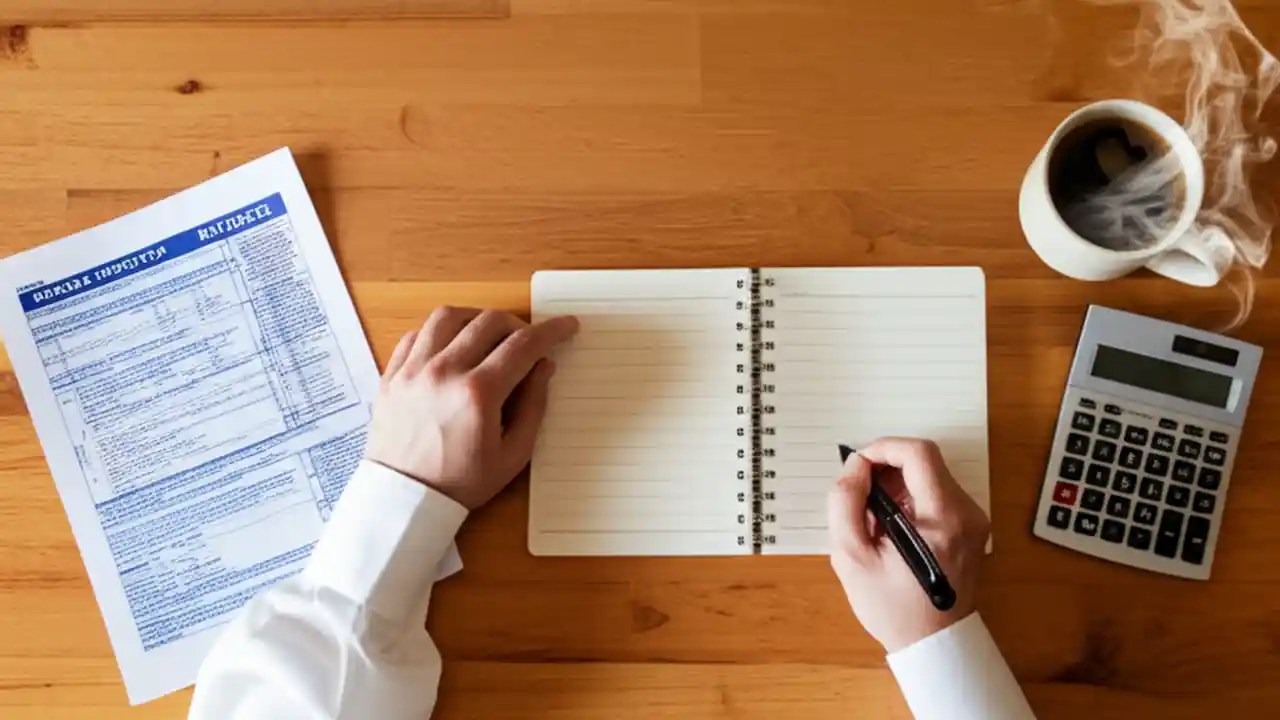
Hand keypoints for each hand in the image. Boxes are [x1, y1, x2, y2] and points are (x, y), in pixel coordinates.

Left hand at [365, 307, 578, 509]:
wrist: (405, 499)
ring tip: (488, 335)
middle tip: (527, 341)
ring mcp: (413, 370)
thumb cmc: (461, 483)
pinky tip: (452, 346)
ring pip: (448, 316)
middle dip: (517, 324)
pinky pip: (416, 334)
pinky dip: (439, 332)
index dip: (551, 331)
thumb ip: (534, 406)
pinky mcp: (392, 375)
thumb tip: (543, 367)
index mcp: (478, 393)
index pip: (524, 345)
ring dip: (476, 318)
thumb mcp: (513, 454)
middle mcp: (444, 372)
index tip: (565, 326)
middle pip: (488, 321)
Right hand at [827, 437, 989, 652]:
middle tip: (859, 499)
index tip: (857, 464)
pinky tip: (892, 528)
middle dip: (885, 470)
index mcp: (943, 519)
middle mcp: (967, 513)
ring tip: (873, 520)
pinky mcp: (970, 527)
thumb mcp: (851, 556)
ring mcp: (973, 520)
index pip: (918, 454)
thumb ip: (846, 502)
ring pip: (929, 476)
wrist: (934, 644)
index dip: (882, 448)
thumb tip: (854, 466)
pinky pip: (936, 494)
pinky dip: (909, 499)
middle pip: (924, 462)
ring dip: (895, 486)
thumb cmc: (892, 608)